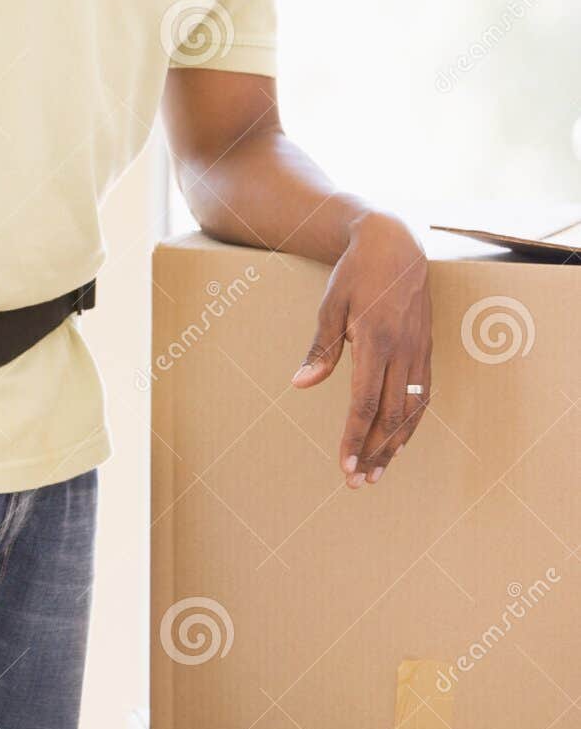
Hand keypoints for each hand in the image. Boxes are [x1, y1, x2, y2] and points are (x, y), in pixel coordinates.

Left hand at [291, 212, 431, 486]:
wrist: (397, 244)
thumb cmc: (357, 273)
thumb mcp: (331, 305)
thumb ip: (321, 349)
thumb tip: (301, 385)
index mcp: (375, 340)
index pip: (365, 402)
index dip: (355, 438)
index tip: (345, 467)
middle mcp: (403, 350)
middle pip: (391, 416)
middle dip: (373, 453)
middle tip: (357, 483)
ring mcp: (420, 351)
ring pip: (412, 411)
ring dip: (394, 446)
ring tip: (377, 474)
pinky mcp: (427, 350)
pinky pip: (423, 397)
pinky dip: (412, 424)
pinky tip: (399, 442)